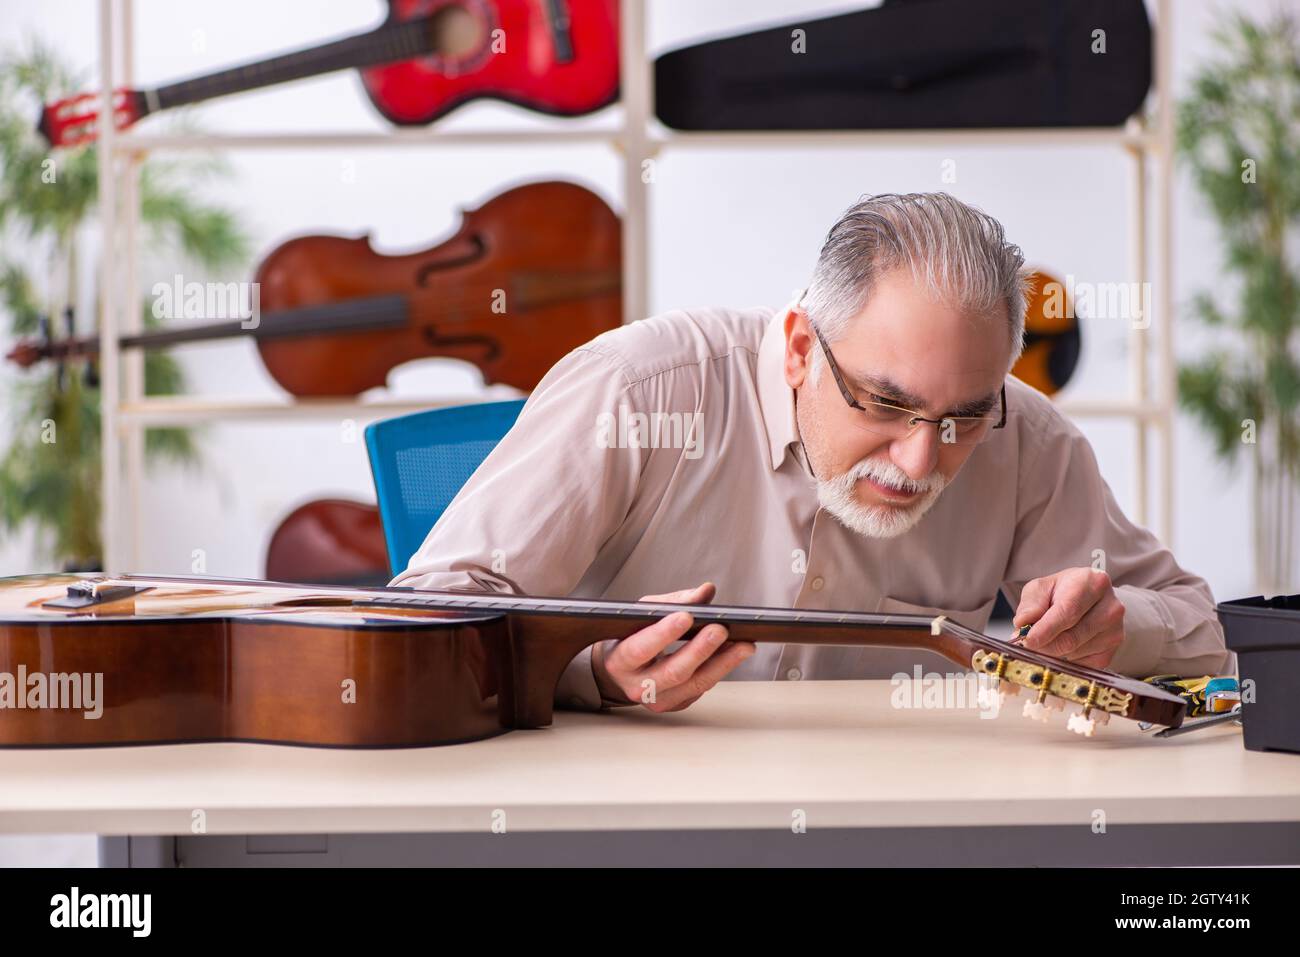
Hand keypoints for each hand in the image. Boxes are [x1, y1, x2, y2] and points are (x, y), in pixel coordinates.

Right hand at [591, 582, 756, 711]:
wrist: (623, 672)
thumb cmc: (632, 637)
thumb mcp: (643, 615)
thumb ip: (672, 601)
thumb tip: (705, 592)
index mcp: (620, 661)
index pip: (641, 648)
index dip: (664, 633)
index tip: (686, 616)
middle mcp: (637, 686)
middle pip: (674, 671)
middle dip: (700, 650)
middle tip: (720, 630)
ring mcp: (658, 700)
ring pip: (695, 684)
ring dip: (722, 663)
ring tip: (744, 645)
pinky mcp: (677, 705)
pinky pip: (703, 688)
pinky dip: (721, 669)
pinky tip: (734, 654)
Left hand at [1013, 567, 1125, 668]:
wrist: (1090, 600)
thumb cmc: (1063, 592)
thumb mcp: (1042, 588)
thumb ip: (1031, 604)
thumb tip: (1023, 624)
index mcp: (1094, 583)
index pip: (1067, 612)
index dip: (1045, 630)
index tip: (1027, 640)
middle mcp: (1111, 608)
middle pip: (1071, 638)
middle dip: (1044, 645)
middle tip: (1027, 643)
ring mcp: (1115, 631)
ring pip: (1074, 652)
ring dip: (1053, 651)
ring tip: (1047, 637)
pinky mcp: (1112, 650)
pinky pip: (1082, 664)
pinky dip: (1066, 659)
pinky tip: (1063, 644)